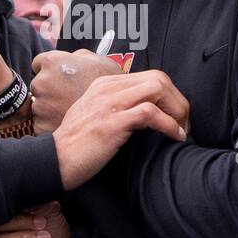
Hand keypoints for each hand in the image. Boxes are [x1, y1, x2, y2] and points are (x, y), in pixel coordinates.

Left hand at [30, 49, 122, 133]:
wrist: (112, 123)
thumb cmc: (110, 89)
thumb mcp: (100, 62)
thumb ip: (82, 56)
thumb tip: (76, 56)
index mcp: (53, 62)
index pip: (39, 63)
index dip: (51, 70)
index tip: (60, 78)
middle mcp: (42, 81)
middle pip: (40, 84)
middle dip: (51, 90)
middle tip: (68, 96)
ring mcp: (40, 105)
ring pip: (40, 106)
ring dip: (50, 109)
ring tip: (70, 112)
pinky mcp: (40, 126)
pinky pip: (41, 125)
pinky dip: (51, 127)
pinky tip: (66, 125)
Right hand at [52, 70, 189, 190]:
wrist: (54, 161)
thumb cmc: (76, 144)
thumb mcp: (95, 116)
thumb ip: (115, 107)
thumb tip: (145, 112)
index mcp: (105, 85)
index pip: (149, 77)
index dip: (170, 95)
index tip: (176, 116)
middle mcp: (108, 88)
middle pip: (158, 79)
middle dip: (178, 100)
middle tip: (184, 123)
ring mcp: (110, 103)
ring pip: (157, 89)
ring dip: (177, 110)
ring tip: (181, 129)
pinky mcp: (112, 122)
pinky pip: (150, 113)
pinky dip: (168, 124)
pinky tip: (173, 136)